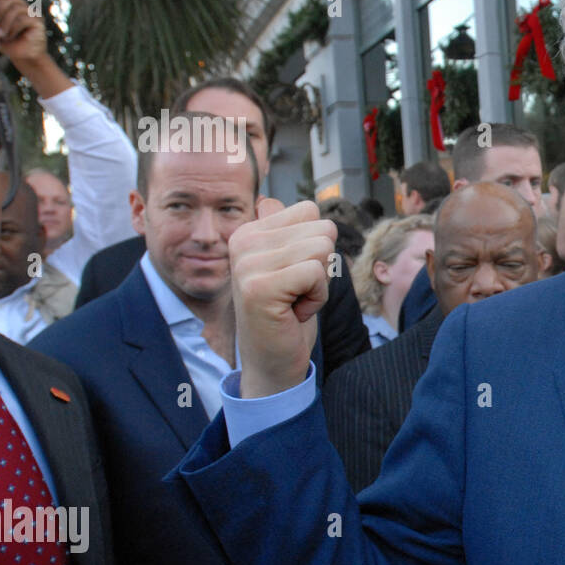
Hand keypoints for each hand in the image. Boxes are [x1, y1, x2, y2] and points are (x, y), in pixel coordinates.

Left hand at [0, 0, 47, 67]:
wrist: (25, 59)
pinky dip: (13, 27)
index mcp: (17, 10)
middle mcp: (26, 10)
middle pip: (12, 0)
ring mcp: (33, 15)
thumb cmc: (12, 44)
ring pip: (17, 9)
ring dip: (5, 21)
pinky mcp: (38, 23)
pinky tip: (10, 35)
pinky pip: (23, 19)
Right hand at [229, 197, 336, 397]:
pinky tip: (293, 312)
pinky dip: (316, 298)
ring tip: (293, 301)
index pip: (309, 211)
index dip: (316, 246)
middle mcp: (242, 241)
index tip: (295, 275)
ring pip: (322, 249)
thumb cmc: (288, 312)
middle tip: (296, 291)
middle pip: (321, 229)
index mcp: (249, 231)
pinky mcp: (259, 287)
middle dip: (321, 266)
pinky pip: (316, 273)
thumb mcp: (291, 264)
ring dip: (319, 283)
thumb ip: (291, 232)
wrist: (272, 361)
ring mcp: (247, 264)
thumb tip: (296, 203)